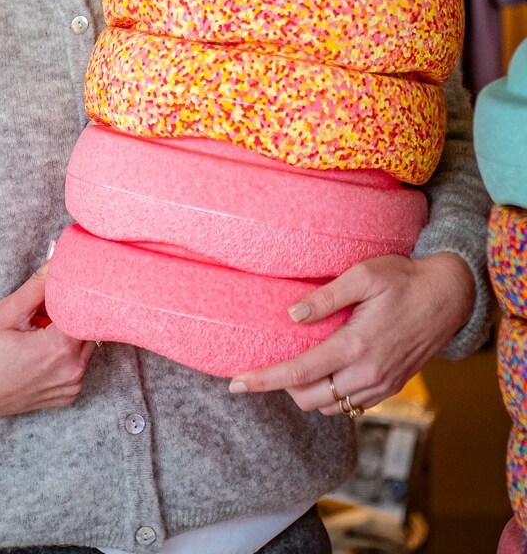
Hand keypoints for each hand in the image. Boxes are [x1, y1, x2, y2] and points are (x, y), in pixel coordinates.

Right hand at [0, 260, 94, 424]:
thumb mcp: (7, 312)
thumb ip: (37, 285)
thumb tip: (57, 260)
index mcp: (59, 349)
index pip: (86, 310)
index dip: (76, 294)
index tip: (64, 285)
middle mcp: (72, 371)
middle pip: (87, 327)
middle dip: (71, 313)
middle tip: (44, 309)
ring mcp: (71, 386)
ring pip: (84, 345)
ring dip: (69, 333)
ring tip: (40, 331)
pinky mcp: (68, 395)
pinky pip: (78, 363)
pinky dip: (66, 353)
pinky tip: (41, 350)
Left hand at [228, 252, 474, 414]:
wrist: (449, 296)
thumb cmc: (404, 278)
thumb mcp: (364, 275)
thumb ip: (327, 297)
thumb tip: (292, 314)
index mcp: (356, 346)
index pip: (298, 372)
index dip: (263, 379)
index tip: (235, 384)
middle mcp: (368, 374)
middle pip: (308, 398)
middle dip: (282, 386)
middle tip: (269, 361)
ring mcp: (381, 385)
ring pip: (329, 407)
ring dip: (308, 391)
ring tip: (300, 362)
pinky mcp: (391, 388)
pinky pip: (350, 405)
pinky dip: (332, 395)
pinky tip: (327, 370)